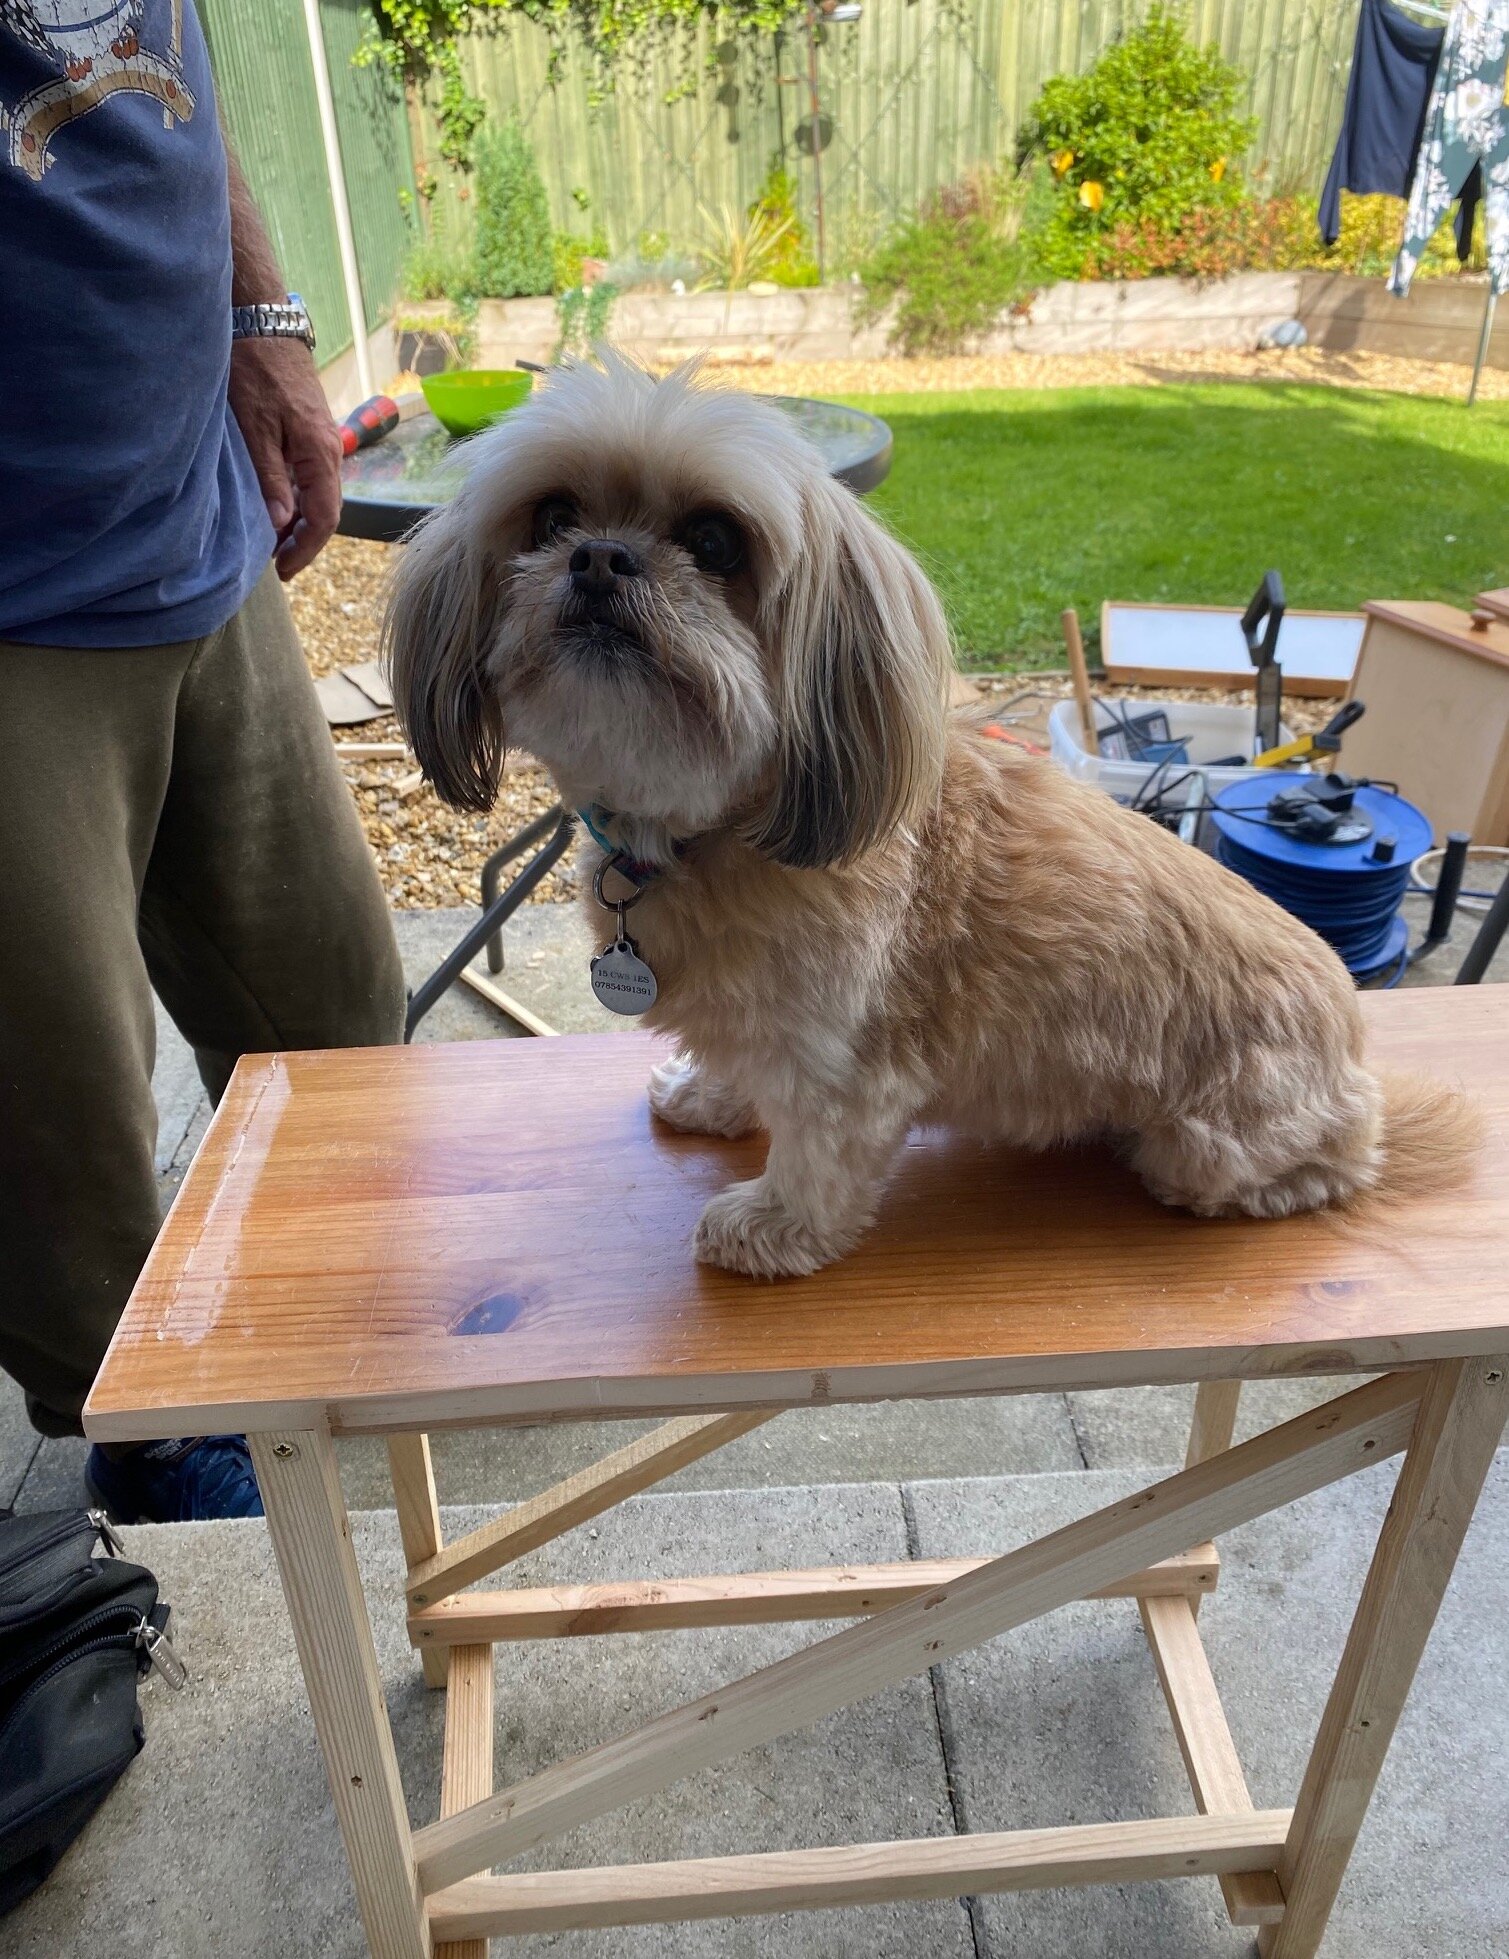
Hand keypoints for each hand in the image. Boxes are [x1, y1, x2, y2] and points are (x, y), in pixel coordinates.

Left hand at [228, 337, 342, 579]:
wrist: (262, 316)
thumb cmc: (255, 366)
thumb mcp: (254, 427)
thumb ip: (270, 477)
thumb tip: (281, 524)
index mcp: (320, 453)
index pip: (323, 518)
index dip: (304, 550)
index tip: (282, 571)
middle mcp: (329, 449)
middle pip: (325, 510)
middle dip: (302, 541)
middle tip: (274, 562)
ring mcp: (321, 438)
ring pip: (317, 494)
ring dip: (299, 521)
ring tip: (272, 540)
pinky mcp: (308, 428)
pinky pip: (309, 476)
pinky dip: (296, 499)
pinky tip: (276, 505)